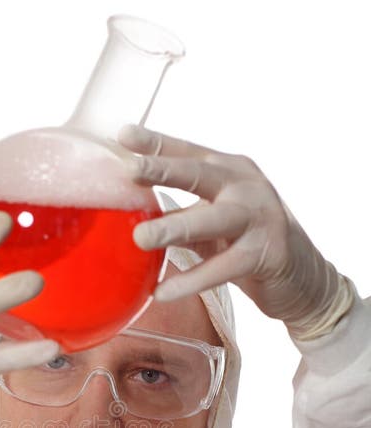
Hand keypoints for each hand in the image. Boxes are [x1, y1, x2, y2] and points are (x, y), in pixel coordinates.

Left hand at [119, 124, 353, 339]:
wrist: (303, 278)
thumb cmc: (247, 243)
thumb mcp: (212, 220)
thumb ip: (179, 212)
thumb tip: (126, 215)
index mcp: (229, 171)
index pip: (188, 152)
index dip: (156, 143)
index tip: (124, 135)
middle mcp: (245, 186)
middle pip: (201, 174)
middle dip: (166, 169)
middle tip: (132, 170)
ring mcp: (260, 218)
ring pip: (213, 219)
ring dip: (176, 227)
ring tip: (141, 238)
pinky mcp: (267, 254)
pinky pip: (223, 268)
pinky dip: (192, 281)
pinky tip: (162, 292)